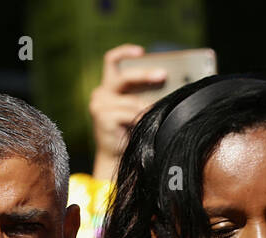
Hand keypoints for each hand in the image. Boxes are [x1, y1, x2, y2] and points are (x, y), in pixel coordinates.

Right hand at [89, 44, 165, 181]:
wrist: (116, 157)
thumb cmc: (130, 131)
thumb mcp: (136, 107)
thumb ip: (143, 93)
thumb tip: (166, 81)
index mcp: (108, 87)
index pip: (111, 60)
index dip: (125, 52)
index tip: (141, 52)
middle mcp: (101, 93)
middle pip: (123, 77)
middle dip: (145, 75)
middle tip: (163, 75)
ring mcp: (99, 105)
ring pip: (131, 100)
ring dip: (147, 107)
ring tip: (160, 111)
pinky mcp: (102, 117)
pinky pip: (129, 113)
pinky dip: (141, 118)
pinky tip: (146, 123)